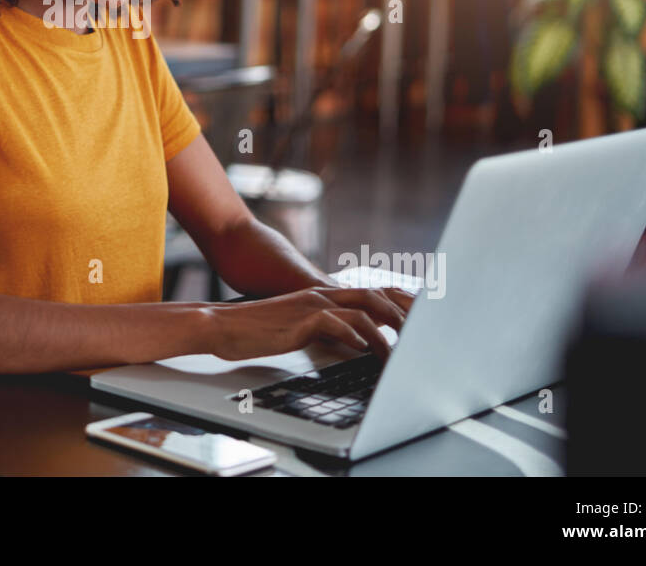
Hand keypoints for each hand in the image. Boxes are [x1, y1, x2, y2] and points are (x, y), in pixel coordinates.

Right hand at [207, 287, 413, 362]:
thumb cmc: (256, 330)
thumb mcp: (299, 327)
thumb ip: (328, 329)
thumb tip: (356, 344)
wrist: (220, 325)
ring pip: (362, 310)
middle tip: (424, 333)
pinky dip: (354, 336)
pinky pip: (335, 323)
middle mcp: (321, 295)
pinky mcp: (299, 321)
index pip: (372, 292)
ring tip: (401, 352)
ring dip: (386, 332)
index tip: (423, 315)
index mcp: (323, 295)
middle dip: (404, 314)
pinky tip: (364, 350)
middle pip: (376, 297)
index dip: (401, 301)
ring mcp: (310, 306)